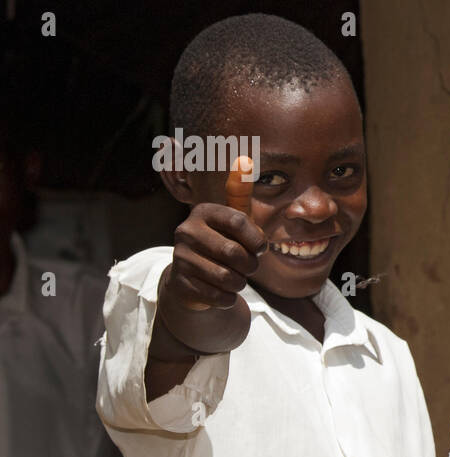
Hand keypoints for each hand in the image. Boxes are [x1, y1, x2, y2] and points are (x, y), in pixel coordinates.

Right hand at [163, 157, 265, 310]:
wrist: (191, 279)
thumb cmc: (221, 245)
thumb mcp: (232, 221)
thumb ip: (239, 195)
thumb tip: (244, 159)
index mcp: (203, 212)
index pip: (241, 222)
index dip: (258, 240)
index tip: (261, 248)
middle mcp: (186, 230)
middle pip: (236, 253)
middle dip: (250, 265)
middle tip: (248, 267)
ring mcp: (180, 257)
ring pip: (229, 278)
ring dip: (240, 283)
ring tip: (235, 278)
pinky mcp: (181, 283)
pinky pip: (220, 296)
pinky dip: (229, 298)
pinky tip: (222, 291)